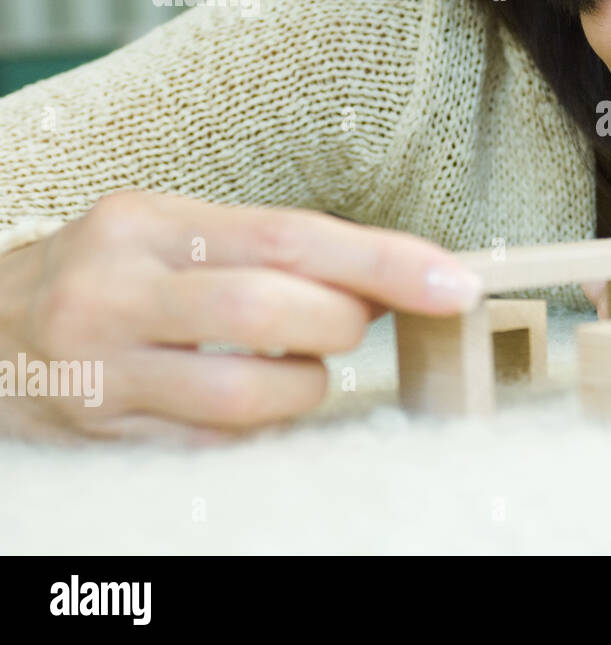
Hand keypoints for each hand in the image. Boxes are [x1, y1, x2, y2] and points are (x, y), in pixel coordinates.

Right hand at [0, 189, 482, 443]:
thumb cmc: (109, 275)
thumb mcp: (173, 234)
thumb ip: (270, 248)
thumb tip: (392, 277)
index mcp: (145, 222)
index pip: (289, 236)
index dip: (383, 261)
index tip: (454, 281)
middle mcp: (114, 290)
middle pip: (271, 310)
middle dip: (342, 323)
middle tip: (349, 324)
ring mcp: (102, 370)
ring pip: (248, 392)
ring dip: (307, 385)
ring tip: (299, 366)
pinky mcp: (104, 435)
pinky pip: (217, 442)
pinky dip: (264, 424)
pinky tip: (257, 400)